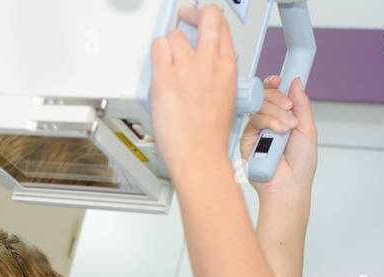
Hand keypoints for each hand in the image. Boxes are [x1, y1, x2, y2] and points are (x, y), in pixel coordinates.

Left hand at [148, 5, 238, 183]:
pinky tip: (157, 67)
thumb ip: (215, 77)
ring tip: (166, 60)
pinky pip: (157, 48)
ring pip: (175, 34)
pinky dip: (155, 53)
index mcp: (228, 67)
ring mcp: (188, 68)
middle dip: (192, 13)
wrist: (199, 155)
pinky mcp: (166, 77)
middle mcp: (210, 62)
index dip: (207, 18)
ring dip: (169, 43)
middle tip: (183, 18)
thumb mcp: (224, 99)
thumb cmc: (209, 137)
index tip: (199, 19)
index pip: (222, 26)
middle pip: (206, 16)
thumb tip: (202, 68)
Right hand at [240, 76, 316, 199]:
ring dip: (277, 113)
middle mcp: (268, 124)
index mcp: (282, 119)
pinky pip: (253, 121)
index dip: (275, 85)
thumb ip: (302, 105)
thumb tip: (296, 83)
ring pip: (260, 107)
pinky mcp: (247, 141)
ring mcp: (257, 132)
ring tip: (288, 128)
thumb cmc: (300, 167)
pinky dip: (268, 122)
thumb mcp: (308, 129)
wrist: (289, 186)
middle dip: (278, 98)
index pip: (274, 96)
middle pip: (265, 97)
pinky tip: (278, 132)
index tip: (281, 80)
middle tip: (289, 108)